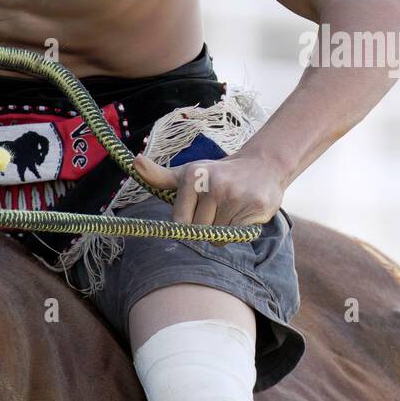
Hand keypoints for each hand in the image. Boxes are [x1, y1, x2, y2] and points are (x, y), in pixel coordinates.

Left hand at [133, 150, 284, 226]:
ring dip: (224, 231)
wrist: (263, 165)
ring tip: (233, 210)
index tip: (201, 209)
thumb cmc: (219, 174)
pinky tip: (245, 213)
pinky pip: (237, 236)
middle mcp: (213, 184)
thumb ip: (159, 176)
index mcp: (193, 176)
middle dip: (208, 227)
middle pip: (199, 232)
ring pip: (218, 238)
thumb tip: (136, 162)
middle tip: (220, 208)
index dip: (190, 222)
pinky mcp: (255, 206)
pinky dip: (240, 231)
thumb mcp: (188, 174)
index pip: (180, 223)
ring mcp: (235, 196)